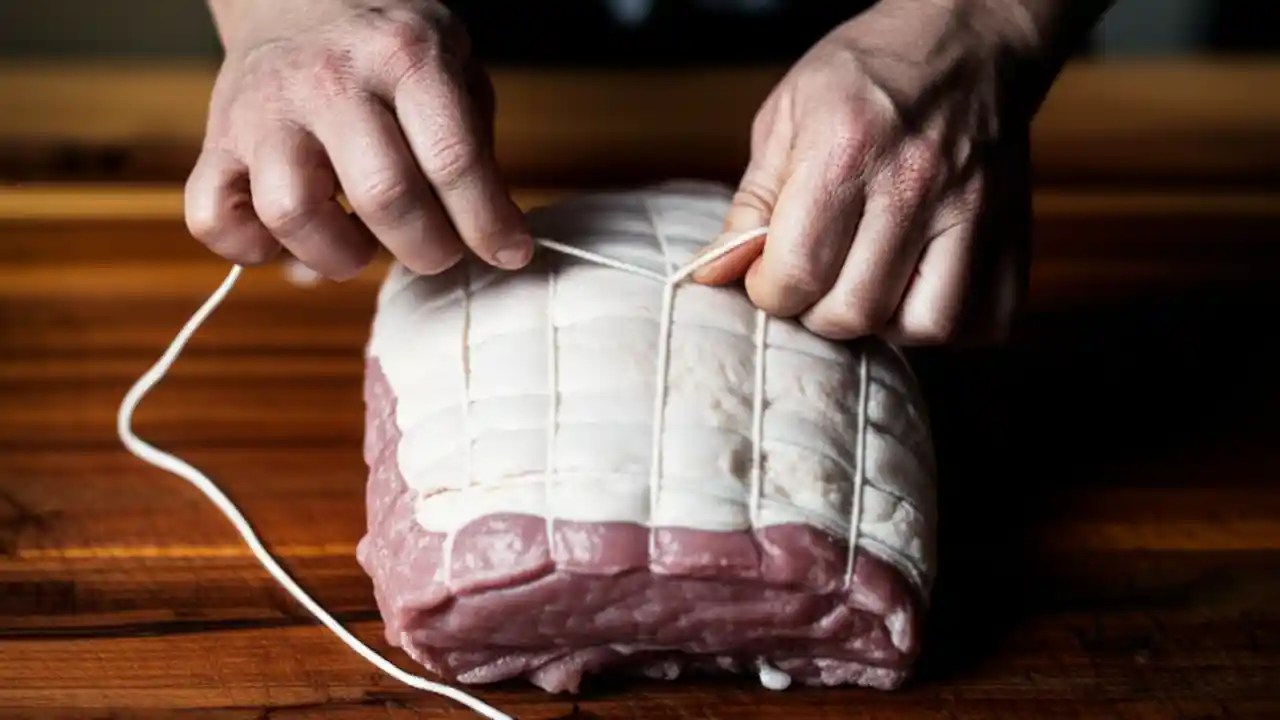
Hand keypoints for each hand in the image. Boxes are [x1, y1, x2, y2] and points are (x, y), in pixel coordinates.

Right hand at [186, 0, 530, 280]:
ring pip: (292, 212)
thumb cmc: (393, 55)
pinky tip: (292, 239)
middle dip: (426, 248)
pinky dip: (252, 250)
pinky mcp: (216, 141)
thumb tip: (490, 244)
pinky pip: (213, 218)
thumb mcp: (456, 73)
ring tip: (362, 244)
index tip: (508, 254)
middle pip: (384, 195)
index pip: (453, 158)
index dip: (488, 224)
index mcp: (404, 56)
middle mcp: (330, 79)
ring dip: (339, 254)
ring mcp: (264, 110)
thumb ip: (475, 151)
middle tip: (436, 251)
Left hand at [694, 0, 1040, 344]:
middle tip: (819, 280)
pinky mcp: (1014, 234)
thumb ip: (751, 206)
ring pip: (924, 328)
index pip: (797, 271)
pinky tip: (920, 289)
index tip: (772, 276)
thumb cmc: (864, 79)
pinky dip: (948, 323)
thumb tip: (714, 274)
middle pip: (855, 310)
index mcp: (846, 148)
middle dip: (820, 312)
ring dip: (887, 323)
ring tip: (872, 285)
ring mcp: (975, 212)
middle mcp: (916, 183)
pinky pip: (983, 322)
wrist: (965, 43)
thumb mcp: (785, 120)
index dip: (771, 292)